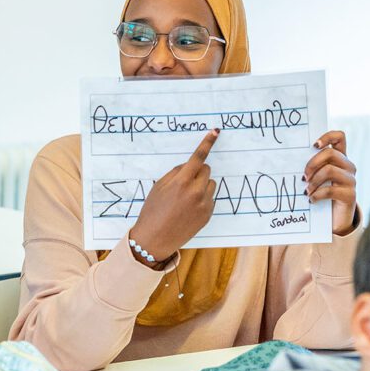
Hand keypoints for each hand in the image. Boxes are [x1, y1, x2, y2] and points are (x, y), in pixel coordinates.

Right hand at [129, 129, 218, 265]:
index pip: (198, 158)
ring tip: (185, 199)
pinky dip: (202, 199)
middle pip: (206, 169)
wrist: (155, 239)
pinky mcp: (208, 214)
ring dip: (201, 185)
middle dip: (197, 171)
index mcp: (181, 183)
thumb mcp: (159, 187)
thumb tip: (190, 165)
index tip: (215, 131)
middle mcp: (196, 192)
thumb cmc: (153, 211)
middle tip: (184, 182)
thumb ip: (176, 173)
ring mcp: (204, 204)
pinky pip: (210, 198)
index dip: (207, 143)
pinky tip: (188, 209)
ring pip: (210, 183)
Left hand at [304, 130, 356, 235]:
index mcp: (340, 158)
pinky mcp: (350, 195)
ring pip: (330, 170)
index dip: (327, 136)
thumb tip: (289, 159)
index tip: (314, 145)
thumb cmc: (321, 195)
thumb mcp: (316, 178)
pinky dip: (317, 195)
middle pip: (330, 153)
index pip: (339, 137)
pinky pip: (331, 190)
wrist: (335, 220)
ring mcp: (351, 180)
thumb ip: (311, 167)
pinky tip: (311, 200)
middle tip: (303, 177)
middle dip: (312, 163)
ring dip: (313, 181)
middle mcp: (348, 166)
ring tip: (306, 191)